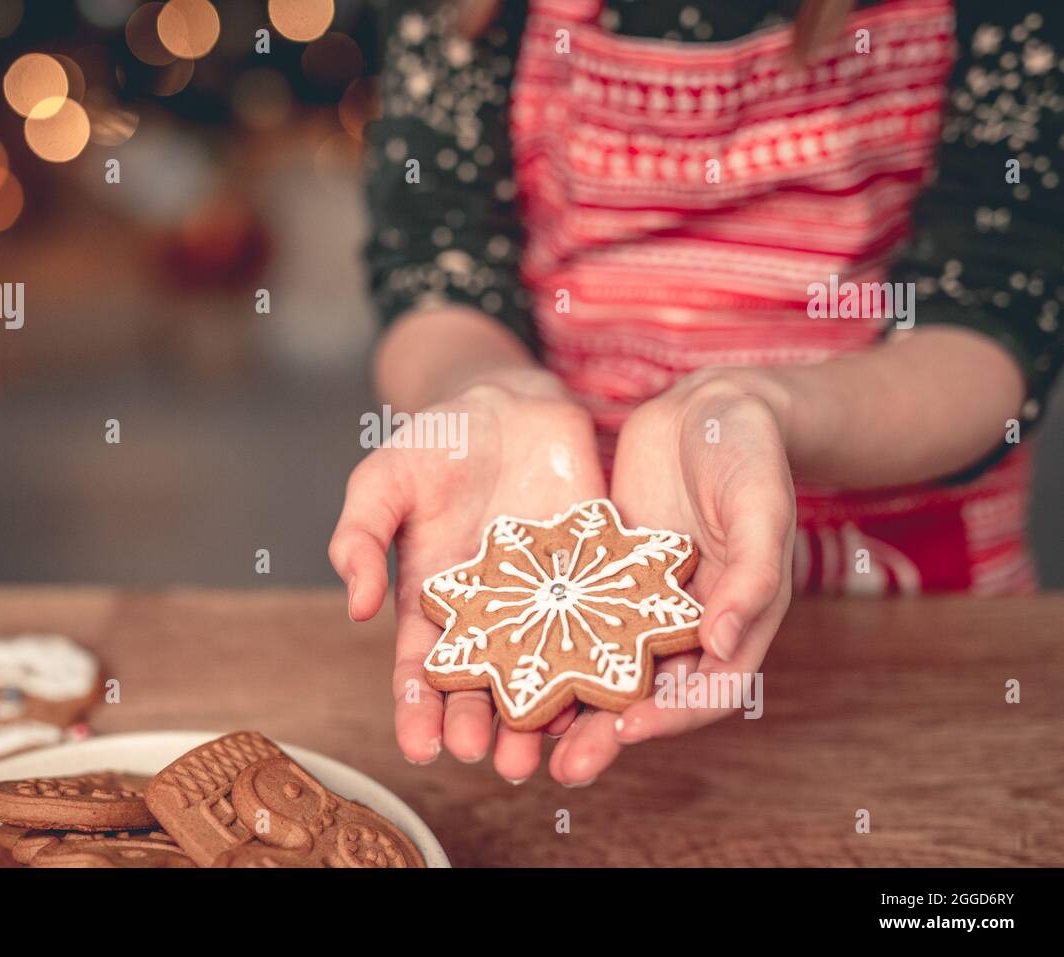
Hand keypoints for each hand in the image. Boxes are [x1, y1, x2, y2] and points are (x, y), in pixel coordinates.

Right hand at [329, 368, 604, 782]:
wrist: (509, 400)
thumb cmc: (438, 440)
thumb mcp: (383, 480)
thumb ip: (361, 537)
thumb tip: (357, 608)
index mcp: (434, 601)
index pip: (421, 669)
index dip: (419, 711)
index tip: (421, 748)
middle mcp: (490, 614)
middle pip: (485, 685)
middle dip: (486, 726)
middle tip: (494, 760)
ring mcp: (545, 600)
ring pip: (544, 671)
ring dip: (544, 718)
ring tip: (549, 756)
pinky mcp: (593, 576)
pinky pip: (600, 627)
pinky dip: (602, 664)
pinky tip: (606, 698)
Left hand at [546, 369, 796, 785]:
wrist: (712, 405)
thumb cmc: (750, 453)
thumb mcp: (760, 508)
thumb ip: (750, 576)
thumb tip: (722, 643)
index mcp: (735, 618)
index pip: (709, 688)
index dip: (671, 715)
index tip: (627, 730)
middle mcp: (686, 622)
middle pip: (647, 693)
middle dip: (606, 733)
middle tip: (561, 770)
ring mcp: (641, 600)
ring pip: (602, 663)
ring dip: (568, 702)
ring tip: (520, 737)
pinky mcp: (604, 572)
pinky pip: (572, 615)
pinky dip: (544, 643)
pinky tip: (502, 662)